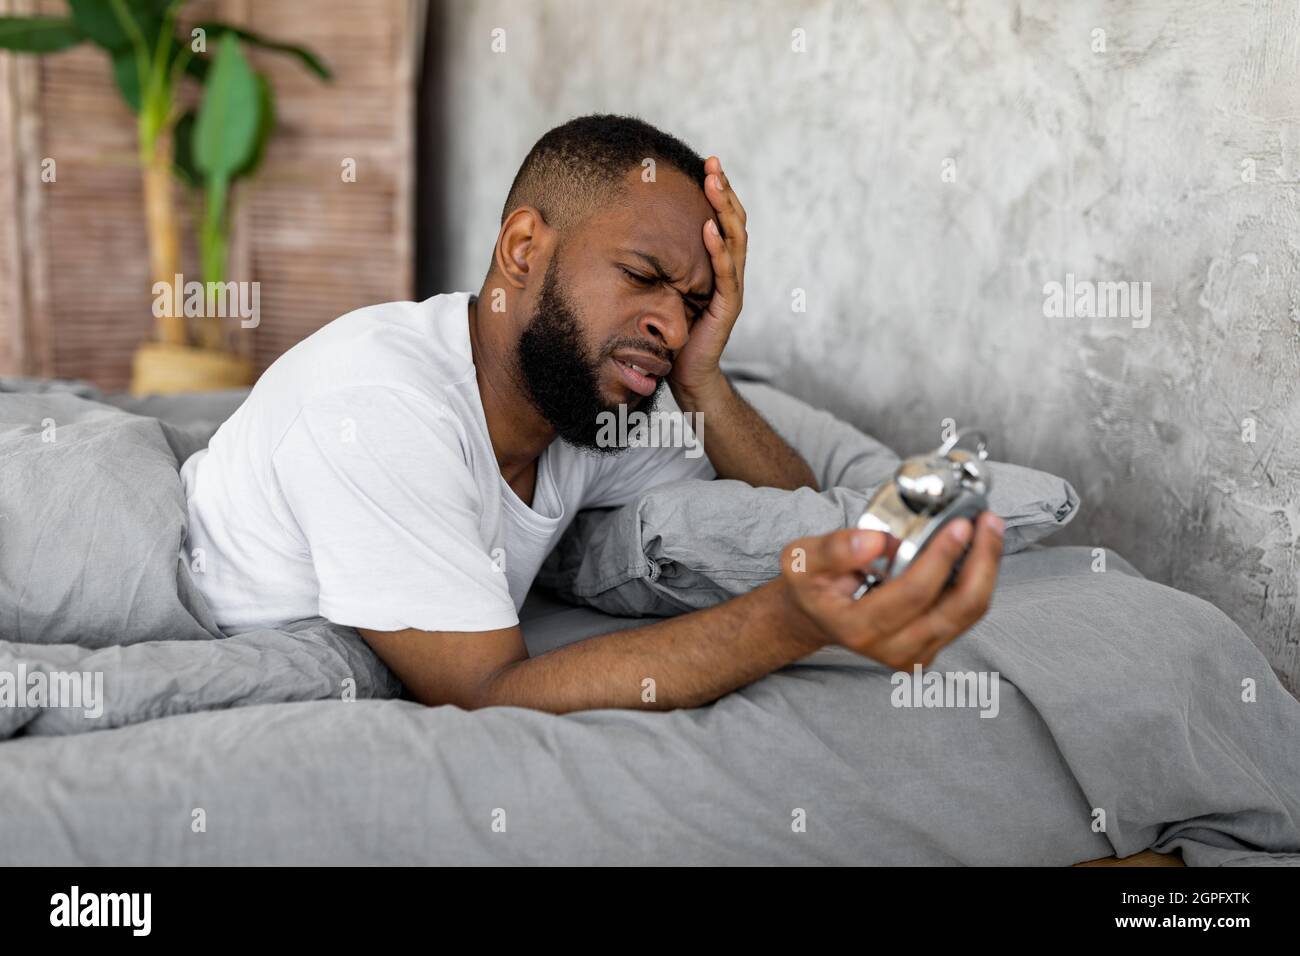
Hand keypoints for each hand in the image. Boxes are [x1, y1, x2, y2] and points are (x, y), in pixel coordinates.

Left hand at [669, 155, 746, 400]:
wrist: (685, 374)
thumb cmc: (671, 332)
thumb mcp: (660, 287)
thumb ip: (656, 263)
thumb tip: (624, 228)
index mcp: (715, 264)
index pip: (721, 219)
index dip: (717, 192)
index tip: (706, 164)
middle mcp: (728, 272)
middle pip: (734, 222)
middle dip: (724, 191)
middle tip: (712, 164)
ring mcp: (731, 288)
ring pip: (735, 241)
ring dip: (725, 210)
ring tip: (714, 184)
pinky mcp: (727, 307)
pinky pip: (726, 273)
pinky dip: (718, 249)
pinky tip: (709, 229)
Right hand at [779, 513, 1004, 668]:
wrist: (815, 616)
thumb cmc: (811, 586)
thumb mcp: (802, 560)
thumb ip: (835, 549)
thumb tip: (878, 541)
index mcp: (859, 628)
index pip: (913, 593)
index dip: (941, 558)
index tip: (958, 524)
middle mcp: (892, 649)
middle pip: (957, 609)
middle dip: (981, 562)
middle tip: (988, 523)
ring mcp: (914, 654)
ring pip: (969, 613)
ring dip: (986, 570)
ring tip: (989, 531)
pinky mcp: (929, 648)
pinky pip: (966, 615)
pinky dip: (978, 581)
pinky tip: (978, 551)